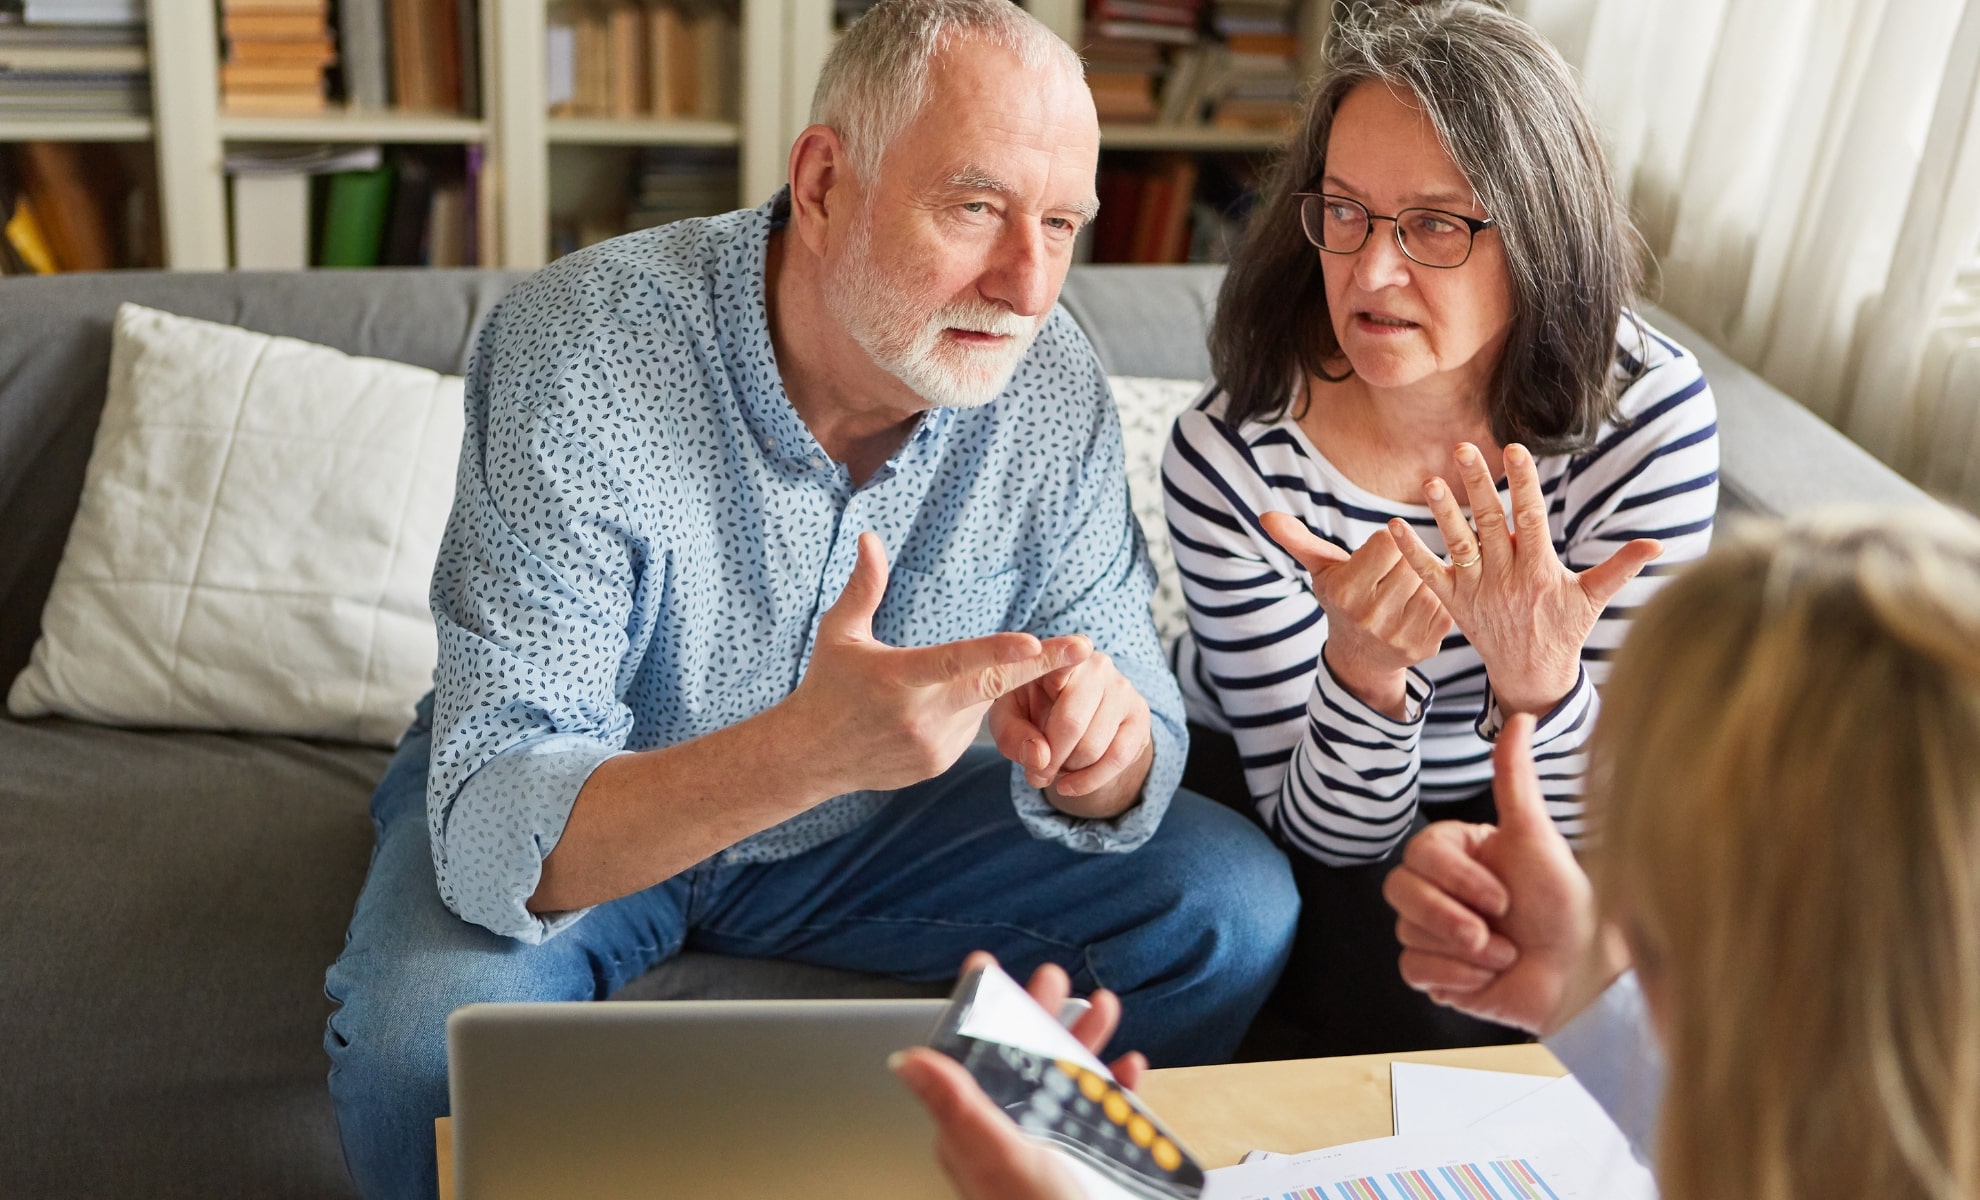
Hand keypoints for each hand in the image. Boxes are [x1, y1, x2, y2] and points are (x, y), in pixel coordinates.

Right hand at [788, 533, 1092, 794]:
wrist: (811, 757)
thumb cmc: (826, 685)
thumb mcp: (838, 633)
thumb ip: (863, 587)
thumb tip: (870, 537)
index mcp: (898, 678)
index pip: (956, 661)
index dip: (998, 652)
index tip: (1034, 641)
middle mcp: (921, 715)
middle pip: (993, 686)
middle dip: (1043, 665)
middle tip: (1085, 647)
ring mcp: (934, 744)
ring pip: (981, 704)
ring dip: (978, 685)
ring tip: (923, 686)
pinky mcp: (939, 762)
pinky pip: (969, 728)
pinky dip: (962, 709)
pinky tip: (924, 710)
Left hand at [890, 953, 1146, 1199]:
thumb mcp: (999, 1157)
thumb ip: (957, 1105)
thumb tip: (907, 1060)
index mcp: (978, 1131)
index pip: (971, 1056)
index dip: (981, 1010)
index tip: (988, 969)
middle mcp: (1010, 1138)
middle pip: (1023, 1060)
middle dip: (1042, 1016)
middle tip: (1055, 980)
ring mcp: (1049, 1151)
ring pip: (1065, 1081)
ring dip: (1085, 1043)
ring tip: (1104, 1008)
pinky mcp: (1086, 1166)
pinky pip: (1101, 1115)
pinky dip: (1118, 1088)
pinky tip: (1130, 1069)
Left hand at [989, 651, 1153, 814]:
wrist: (1070, 721)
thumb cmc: (1030, 711)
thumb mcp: (1009, 719)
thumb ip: (1013, 735)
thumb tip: (1040, 758)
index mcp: (1059, 654)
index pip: (1060, 662)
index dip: (1055, 676)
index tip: (1052, 683)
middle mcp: (1097, 665)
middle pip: (1072, 723)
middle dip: (1050, 759)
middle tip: (1036, 774)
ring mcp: (1123, 689)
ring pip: (1094, 746)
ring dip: (1068, 770)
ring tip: (1054, 770)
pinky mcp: (1140, 716)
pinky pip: (1119, 758)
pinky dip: (1090, 780)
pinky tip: (1070, 785)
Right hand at [1261, 510, 1453, 719]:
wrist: (1360, 656)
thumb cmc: (1342, 599)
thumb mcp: (1321, 570)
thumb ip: (1298, 540)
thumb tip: (1266, 516)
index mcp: (1345, 592)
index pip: (1387, 541)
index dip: (1385, 543)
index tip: (1376, 556)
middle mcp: (1371, 617)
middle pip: (1410, 559)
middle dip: (1404, 561)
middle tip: (1391, 576)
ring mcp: (1400, 634)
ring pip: (1430, 580)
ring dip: (1422, 579)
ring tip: (1403, 591)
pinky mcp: (1426, 645)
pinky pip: (1444, 602)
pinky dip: (1436, 599)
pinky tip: (1418, 605)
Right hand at [1382, 713, 1624, 1033]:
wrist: (1581, 975)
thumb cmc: (1564, 903)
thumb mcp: (1535, 837)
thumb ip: (1515, 778)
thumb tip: (1521, 716)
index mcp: (1456, 853)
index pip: (1419, 854)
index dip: (1458, 880)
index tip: (1504, 897)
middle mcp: (1439, 889)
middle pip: (1399, 891)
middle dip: (1452, 918)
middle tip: (1498, 931)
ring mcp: (1433, 931)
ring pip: (1407, 932)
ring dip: (1465, 951)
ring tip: (1504, 954)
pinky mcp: (1434, 973)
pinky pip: (1413, 971)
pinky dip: (1454, 978)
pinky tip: (1486, 978)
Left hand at [1388, 443, 1660, 715]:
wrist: (1531, 674)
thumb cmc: (1565, 630)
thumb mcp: (1594, 599)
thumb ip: (1621, 567)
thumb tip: (1658, 545)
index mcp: (1539, 570)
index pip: (1531, 519)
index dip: (1525, 484)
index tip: (1516, 450)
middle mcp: (1505, 578)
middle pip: (1489, 524)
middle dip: (1477, 485)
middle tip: (1462, 448)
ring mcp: (1477, 590)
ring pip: (1458, 546)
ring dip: (1442, 514)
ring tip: (1428, 481)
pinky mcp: (1454, 602)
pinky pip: (1428, 575)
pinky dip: (1410, 552)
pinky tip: (1392, 526)